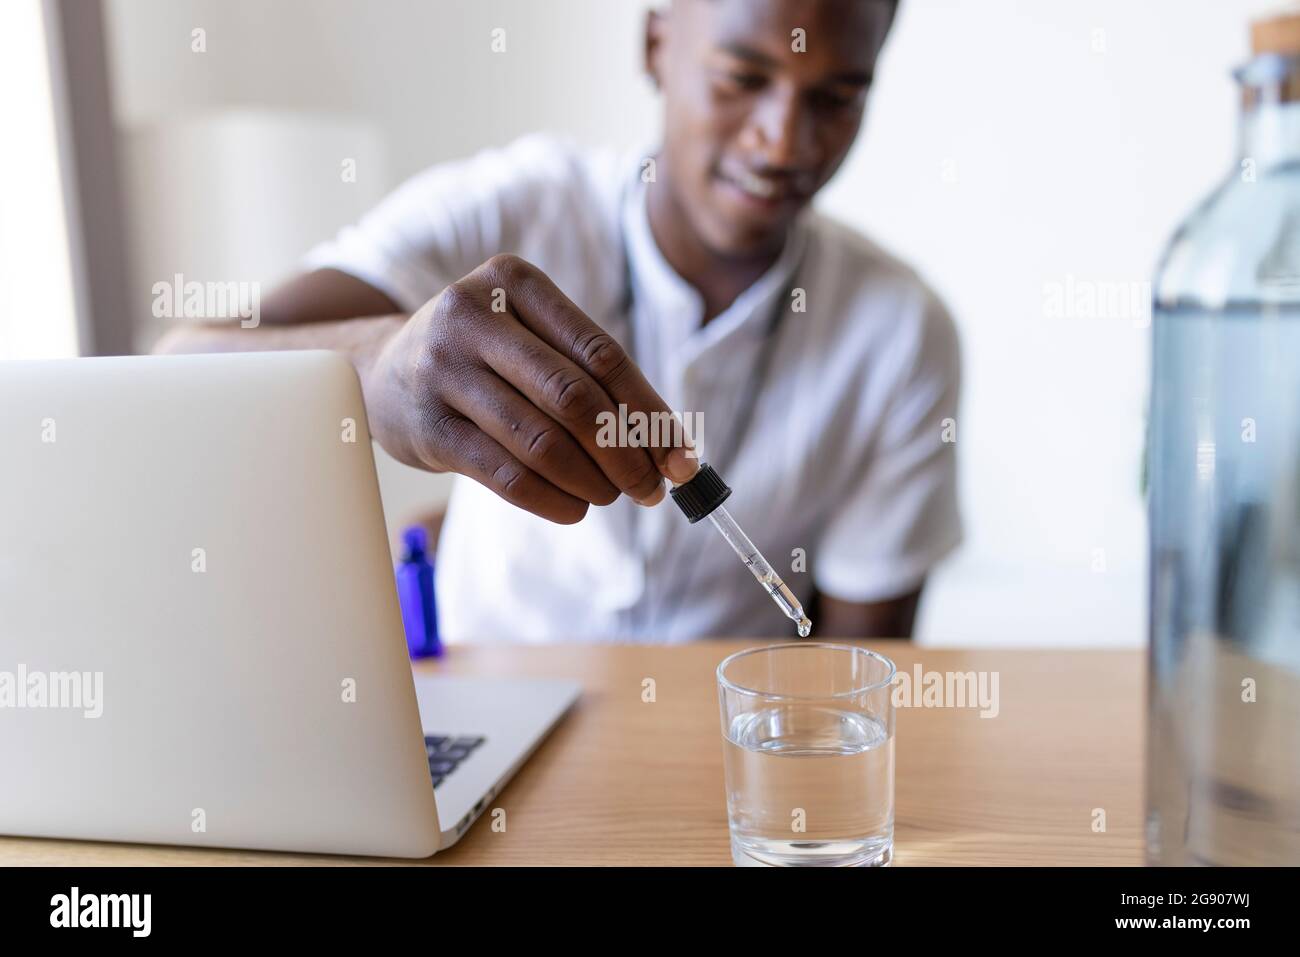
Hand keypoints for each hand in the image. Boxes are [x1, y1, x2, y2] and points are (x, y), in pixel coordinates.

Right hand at [363, 254, 697, 522]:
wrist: (382, 370)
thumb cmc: (485, 359)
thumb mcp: (531, 341)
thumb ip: (594, 380)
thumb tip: (671, 451)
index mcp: (515, 283)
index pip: (602, 353)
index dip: (650, 412)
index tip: (683, 458)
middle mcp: (473, 315)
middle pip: (574, 397)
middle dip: (625, 454)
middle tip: (652, 489)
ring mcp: (442, 369)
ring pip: (541, 440)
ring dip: (592, 482)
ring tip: (613, 497)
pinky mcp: (427, 426)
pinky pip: (505, 474)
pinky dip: (552, 500)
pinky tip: (574, 509)